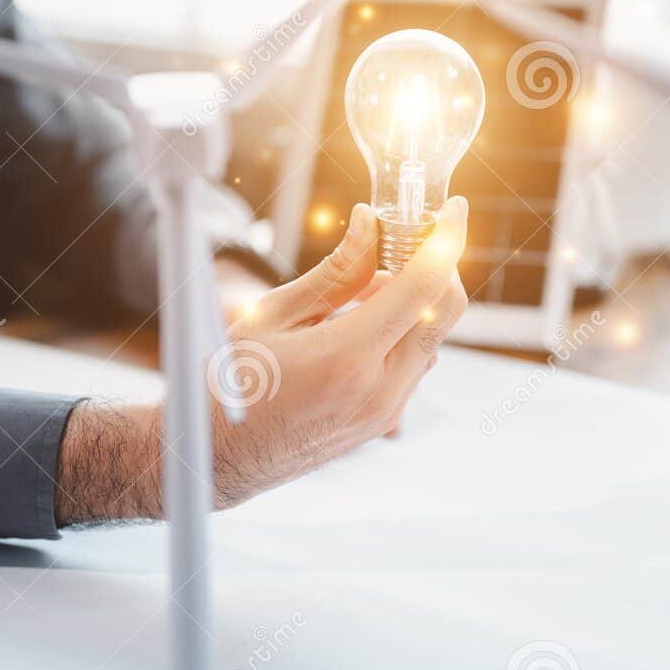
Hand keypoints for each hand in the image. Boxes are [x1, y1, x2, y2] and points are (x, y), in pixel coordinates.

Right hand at [54, 198, 468, 523]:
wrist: (215, 459)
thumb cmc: (229, 384)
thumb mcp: (273, 316)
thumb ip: (334, 271)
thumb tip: (371, 224)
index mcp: (347, 359)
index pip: (423, 286)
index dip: (446, 239)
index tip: (454, 210)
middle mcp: (379, 391)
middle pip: (444, 313)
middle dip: (436, 266)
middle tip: (405, 241)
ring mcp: (385, 413)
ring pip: (431, 339)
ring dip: (413, 303)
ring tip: (359, 293)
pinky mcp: (383, 423)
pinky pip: (413, 365)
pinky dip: (401, 333)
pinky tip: (358, 325)